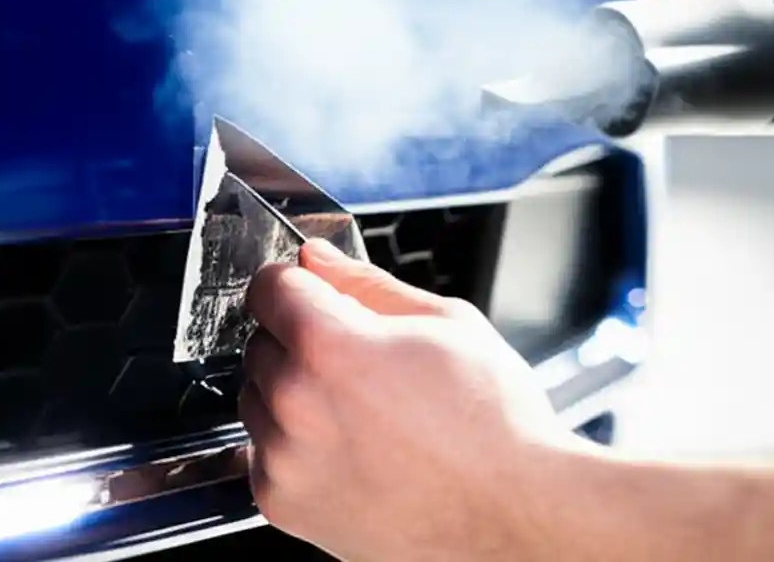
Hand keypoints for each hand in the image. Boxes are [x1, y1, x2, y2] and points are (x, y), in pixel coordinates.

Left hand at [239, 238, 580, 560]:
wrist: (515, 515)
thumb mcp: (446, 324)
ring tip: (363, 413)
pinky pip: (263, 453)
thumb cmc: (494, 425)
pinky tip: (351, 449)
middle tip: (362, 365)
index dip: (297, 283)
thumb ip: (366, 284)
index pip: (268, 287)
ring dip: (293, 394)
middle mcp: (295, 403)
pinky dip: (294, 447)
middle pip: (262, 342)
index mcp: (331, 347)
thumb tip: (317, 259)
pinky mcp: (284, 503)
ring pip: (258, 398)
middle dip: (301, 340)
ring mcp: (285, 460)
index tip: (314, 295)